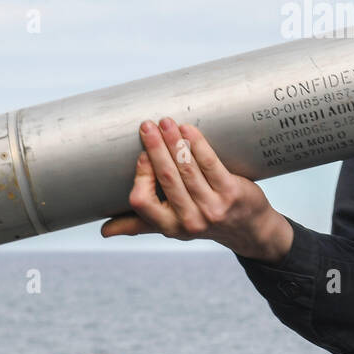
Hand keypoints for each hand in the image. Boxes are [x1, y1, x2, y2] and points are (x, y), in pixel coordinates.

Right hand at [100, 117, 293, 262]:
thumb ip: (140, 224)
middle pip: (166, 178)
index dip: (140, 175)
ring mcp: (213, 207)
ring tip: (166, 122)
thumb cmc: (204, 220)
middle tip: (146, 125)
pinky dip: (197, 144)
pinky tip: (188, 130)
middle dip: (155, 147)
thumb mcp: (173, 227)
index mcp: (169, 227)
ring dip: (174, 141)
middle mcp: (190, 220)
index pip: (141, 201)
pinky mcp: (232, 193)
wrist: (249, 230)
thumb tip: (104, 231)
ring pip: (187, 168)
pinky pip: (210, 163)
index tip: (142, 154)